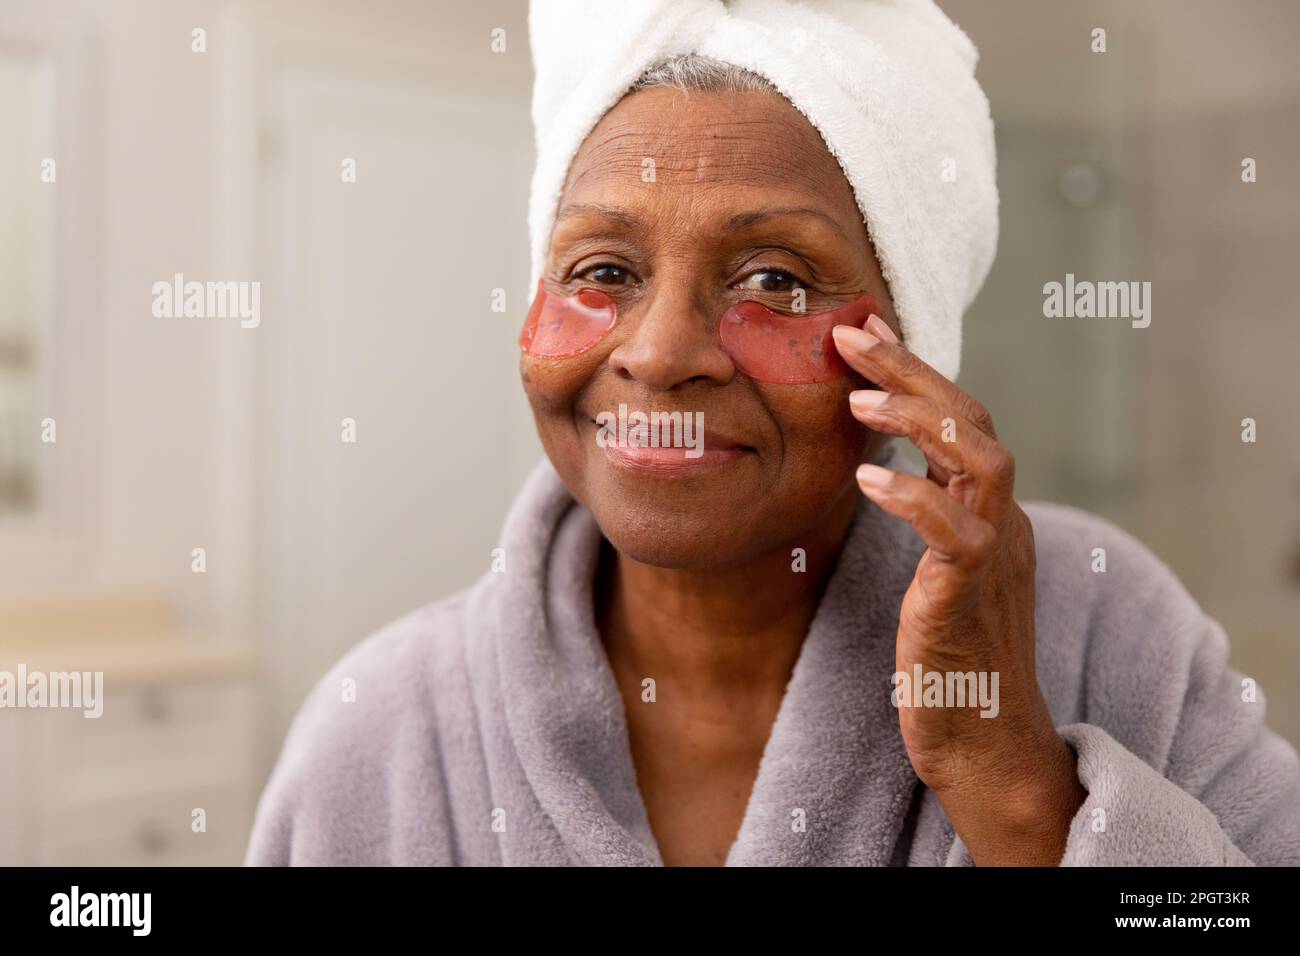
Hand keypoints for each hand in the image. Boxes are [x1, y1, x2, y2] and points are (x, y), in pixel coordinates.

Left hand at [831, 318, 1085, 865]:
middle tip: (851, 330)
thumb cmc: (949, 664)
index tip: (865, 332)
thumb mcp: (936, 579)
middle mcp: (1001, 523)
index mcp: (989, 515)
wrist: (984, 744)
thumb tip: (884, 476)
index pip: (961, 421)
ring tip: (858, 395)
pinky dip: (912, 495)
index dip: (914, 372)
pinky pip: (954, 530)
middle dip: (911, 368)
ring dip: (918, 419)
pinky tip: (865, 476)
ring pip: (978, 459)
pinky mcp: (971, 595)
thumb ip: (926, 525)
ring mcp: (994, 556)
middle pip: (971, 420)